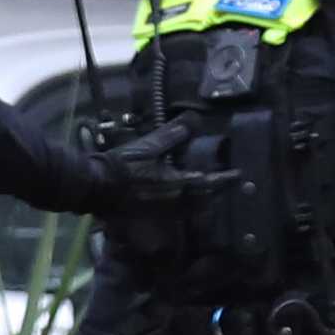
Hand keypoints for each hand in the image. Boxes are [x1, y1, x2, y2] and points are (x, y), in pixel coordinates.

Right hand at [90, 120, 231, 210]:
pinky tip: (183, 201)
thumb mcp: (149, 145)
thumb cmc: (123, 165)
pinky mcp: (151, 215)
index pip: (209, 182)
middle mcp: (175, 201)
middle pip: (203, 200)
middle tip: (227, 186)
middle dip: (216, 194)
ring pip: (191, 209)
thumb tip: (195, 119)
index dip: (225, 179)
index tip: (239, 176)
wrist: (95, 186)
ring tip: (211, 195)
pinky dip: (187, 207)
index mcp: (177, 184)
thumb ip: (174, 134)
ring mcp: (163, 211)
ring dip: (203, 201)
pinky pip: (177, 213)